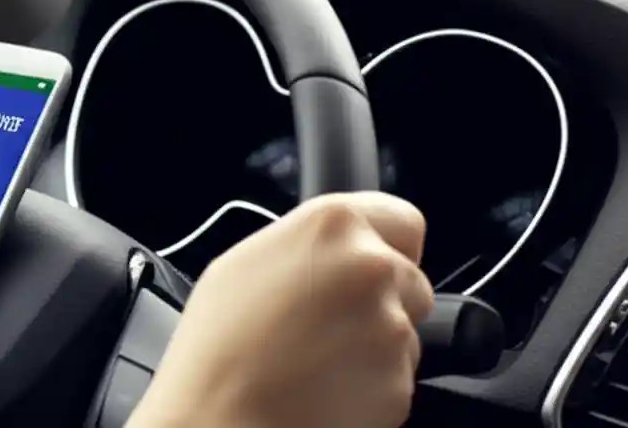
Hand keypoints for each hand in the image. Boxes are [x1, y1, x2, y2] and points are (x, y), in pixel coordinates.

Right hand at [130, 193, 433, 427]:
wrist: (222, 422)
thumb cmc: (218, 347)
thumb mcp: (244, 263)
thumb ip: (306, 245)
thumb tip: (332, 250)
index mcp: (332, 225)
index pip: (403, 220)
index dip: (387, 247)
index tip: (368, 265)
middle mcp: (372, 267)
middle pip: (409, 279)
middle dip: (380, 299)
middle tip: (326, 321)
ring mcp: (392, 327)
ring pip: (403, 330)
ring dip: (374, 343)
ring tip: (315, 359)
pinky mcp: (401, 382)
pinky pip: (396, 376)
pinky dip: (371, 383)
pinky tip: (324, 386)